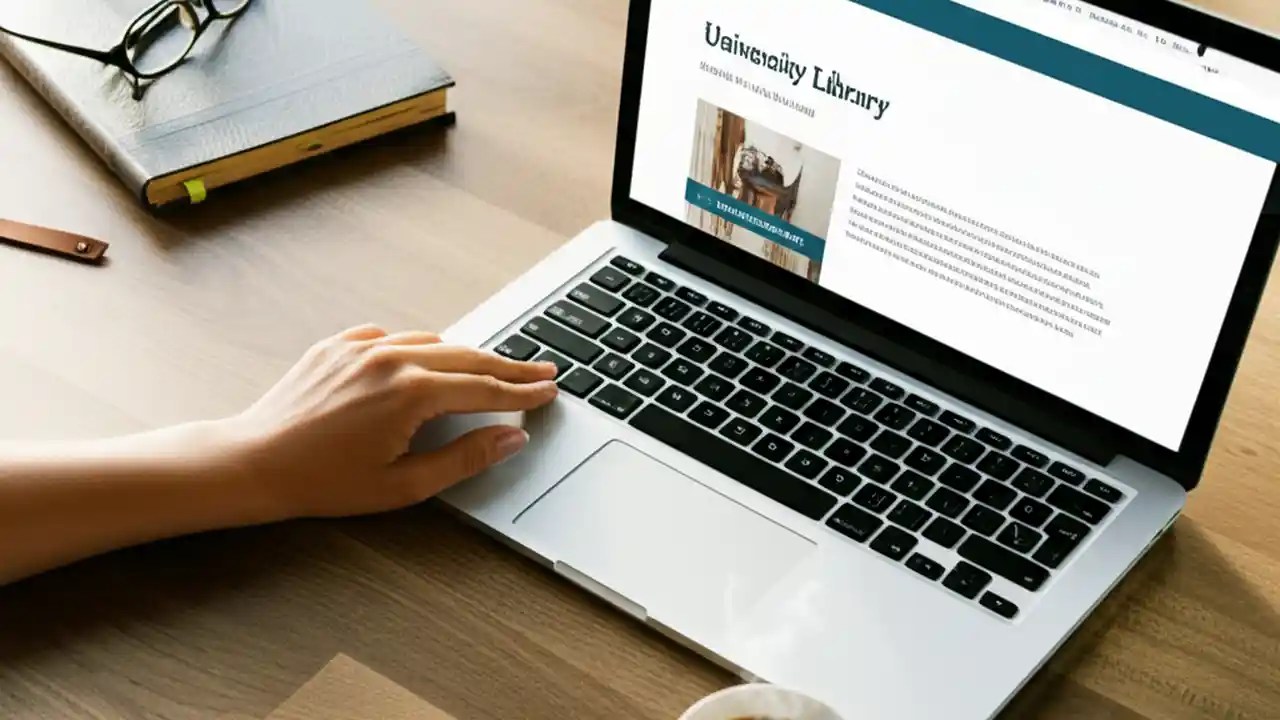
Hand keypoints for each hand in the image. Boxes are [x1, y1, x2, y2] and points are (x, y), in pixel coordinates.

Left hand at [227, 325, 557, 519]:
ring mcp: (362, 346)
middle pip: (468, 357)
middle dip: (509, 366)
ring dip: (467, 354)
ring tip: (493, 367)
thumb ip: (465, 458)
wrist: (254, 462)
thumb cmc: (323, 481)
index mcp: (411, 393)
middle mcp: (390, 358)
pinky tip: (429, 362)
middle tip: (540, 371)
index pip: (485, 388)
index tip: (548, 391)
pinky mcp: (339, 344)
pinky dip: (419, 348)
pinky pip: (393, 337)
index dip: (522, 392)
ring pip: (433, 341)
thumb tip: (511, 437)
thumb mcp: (404, 484)